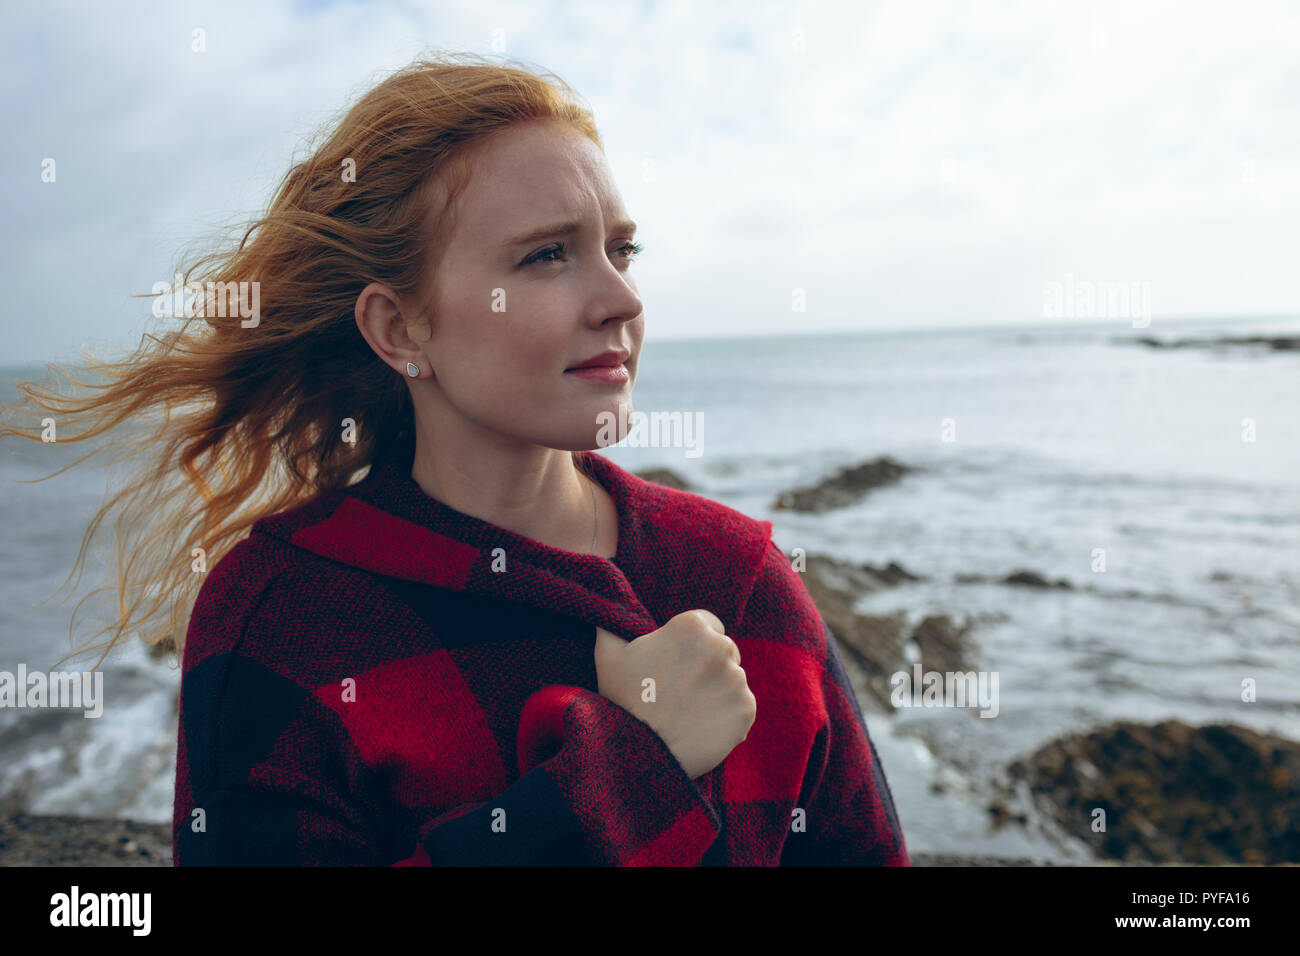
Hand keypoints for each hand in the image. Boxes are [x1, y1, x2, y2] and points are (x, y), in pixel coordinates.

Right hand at [594, 609, 755, 779]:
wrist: (640, 754)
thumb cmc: (622, 701)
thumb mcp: (608, 655)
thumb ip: (611, 626)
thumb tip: (605, 611)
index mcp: (691, 627)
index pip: (709, 626)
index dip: (694, 646)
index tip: (679, 665)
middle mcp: (719, 647)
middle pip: (726, 651)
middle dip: (710, 667)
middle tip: (683, 691)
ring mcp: (736, 679)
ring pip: (734, 680)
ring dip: (719, 692)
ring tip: (690, 712)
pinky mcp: (746, 709)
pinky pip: (742, 707)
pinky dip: (729, 717)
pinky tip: (703, 727)